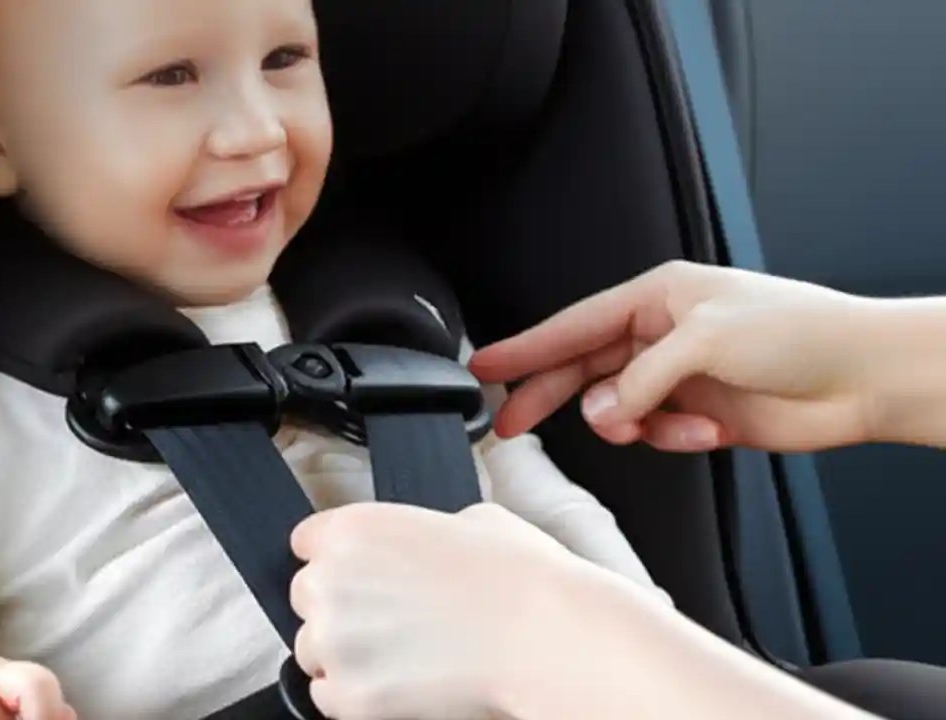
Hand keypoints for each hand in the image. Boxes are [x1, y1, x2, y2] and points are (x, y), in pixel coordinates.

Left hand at [289, 503, 656, 719]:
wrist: (547, 638)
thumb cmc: (519, 577)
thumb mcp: (470, 520)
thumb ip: (420, 531)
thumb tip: (422, 545)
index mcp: (353, 529)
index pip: (306, 543)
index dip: (337, 561)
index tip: (359, 578)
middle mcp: (331, 580)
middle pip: (306, 597)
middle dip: (342, 609)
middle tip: (391, 622)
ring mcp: (334, 641)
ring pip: (313, 651)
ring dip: (346, 655)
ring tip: (402, 657)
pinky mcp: (348, 695)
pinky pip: (326, 697)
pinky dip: (357, 696)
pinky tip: (401, 684)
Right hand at [470, 261, 887, 452]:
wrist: (861, 376)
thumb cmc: (799, 330)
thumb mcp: (705, 341)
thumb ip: (641, 379)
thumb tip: (601, 411)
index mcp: (657, 298)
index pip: (573, 324)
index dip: (526, 347)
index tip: (485, 364)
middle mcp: (662, 335)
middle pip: (584, 368)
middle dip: (550, 396)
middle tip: (511, 421)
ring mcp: (679, 376)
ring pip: (619, 409)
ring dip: (631, 423)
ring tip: (651, 424)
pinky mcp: (699, 413)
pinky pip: (657, 433)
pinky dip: (674, 437)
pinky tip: (705, 429)